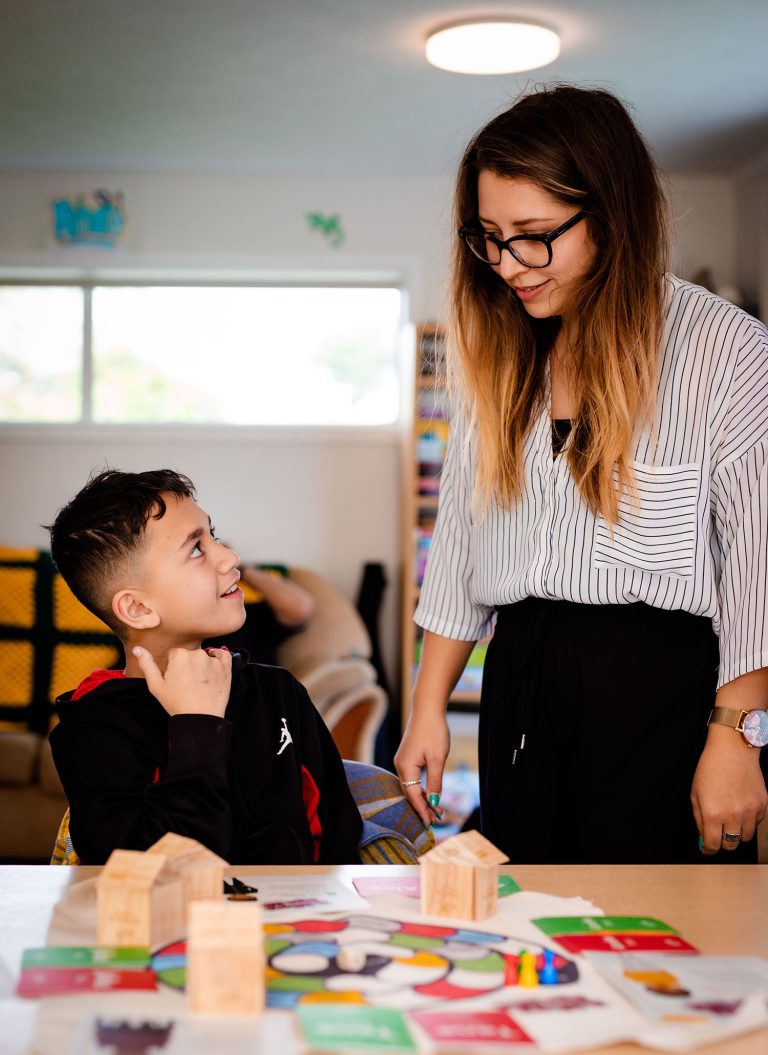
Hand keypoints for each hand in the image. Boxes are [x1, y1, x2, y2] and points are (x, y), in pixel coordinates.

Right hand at [132, 645, 231, 718]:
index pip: (174, 655)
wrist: (200, 718)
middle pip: (189, 655)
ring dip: (202, 666)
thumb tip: (137, 649)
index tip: (175, 680)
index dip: (173, 668)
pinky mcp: (226, 668)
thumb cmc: (177, 703)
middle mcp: (197, 653)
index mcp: (179, 655)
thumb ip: (146, 664)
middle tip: (186, 684)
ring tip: (199, 684)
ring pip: (204, 657)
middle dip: (187, 666)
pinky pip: (223, 655)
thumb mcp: (155, 685)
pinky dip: (219, 658)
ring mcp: (213, 660)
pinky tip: (213, 668)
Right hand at [394, 710, 449, 827]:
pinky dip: (420, 787)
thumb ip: (435, 782)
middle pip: (409, 793)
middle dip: (421, 807)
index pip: (413, 795)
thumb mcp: (437, 759)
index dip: (422, 810)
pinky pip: (412, 777)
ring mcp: (402, 760)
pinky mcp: (407, 756)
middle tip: (435, 820)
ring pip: (410, 785)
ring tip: (434, 811)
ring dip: (421, 798)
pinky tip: (428, 793)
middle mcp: (400, 765)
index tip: (430, 824)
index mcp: (405, 767)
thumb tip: (434, 802)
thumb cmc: (433, 731)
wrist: (427, 709)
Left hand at [691, 726, 767, 853]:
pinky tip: (741, 809)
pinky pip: (756, 824)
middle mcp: (734, 815)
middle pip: (730, 845)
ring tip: (730, 820)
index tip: (707, 849)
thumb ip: (699, 818)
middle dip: (722, 843)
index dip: (708, 850)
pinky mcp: (763, 806)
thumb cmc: (710, 768)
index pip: (713, 845)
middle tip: (718, 835)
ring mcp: (750, 811)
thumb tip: (704, 838)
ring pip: (745, 837)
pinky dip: (748, 822)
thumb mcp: (696, 793)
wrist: (733, 750)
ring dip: (736, 833)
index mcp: (713, 813)